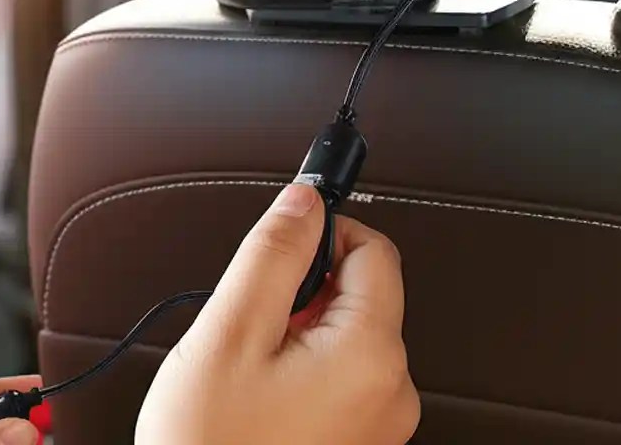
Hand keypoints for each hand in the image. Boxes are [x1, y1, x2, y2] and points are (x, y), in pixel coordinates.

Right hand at [135, 184, 418, 443]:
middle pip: (362, 295)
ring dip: (300, 333)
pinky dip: (304, 371)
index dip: (326, 233)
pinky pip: (342, 380)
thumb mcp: (228, 333)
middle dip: (305, 291)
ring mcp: (380, 424)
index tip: (286, 237)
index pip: (375, 252)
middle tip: (249, 322)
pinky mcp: (361, 444)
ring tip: (248, 369)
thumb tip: (305, 200)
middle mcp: (391, 391)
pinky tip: (261, 398)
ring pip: (347, 338)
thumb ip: (274, 254)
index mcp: (371, 355)